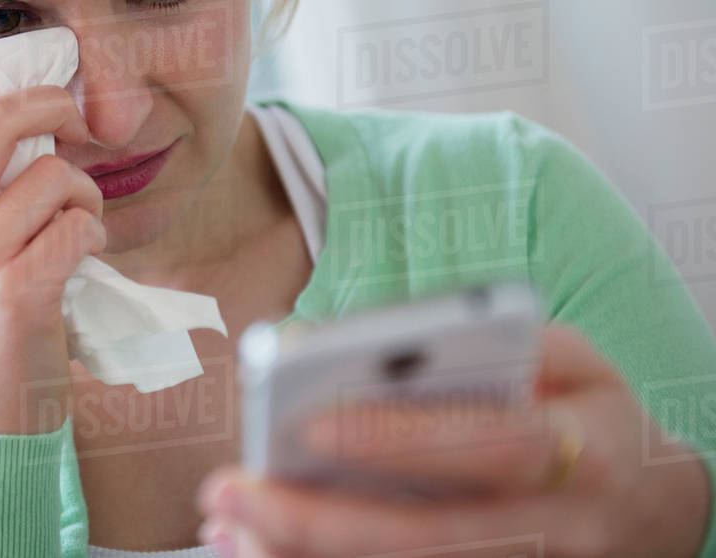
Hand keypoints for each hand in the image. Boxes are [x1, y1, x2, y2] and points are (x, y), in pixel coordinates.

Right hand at [0, 85, 104, 433]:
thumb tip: (21, 119)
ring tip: (82, 227)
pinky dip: (94, 235)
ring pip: (52, 175)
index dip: (12, 102)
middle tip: (77, 121)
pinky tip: (87, 258)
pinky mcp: (15, 294)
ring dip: (85, 195)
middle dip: (50, 104)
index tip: (46, 115)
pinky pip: (77, 226)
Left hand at [196, 324, 713, 556]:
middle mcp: (562, 527)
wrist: (655, 506)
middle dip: (316, 521)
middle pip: (429, 536)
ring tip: (227, 525)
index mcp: (585, 448)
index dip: (403, 439)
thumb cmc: (592, 413)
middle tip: (228, 490)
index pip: (490, 444)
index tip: (311, 425)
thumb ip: (494, 345)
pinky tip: (262, 550)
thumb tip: (383, 350)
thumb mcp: (573, 360)